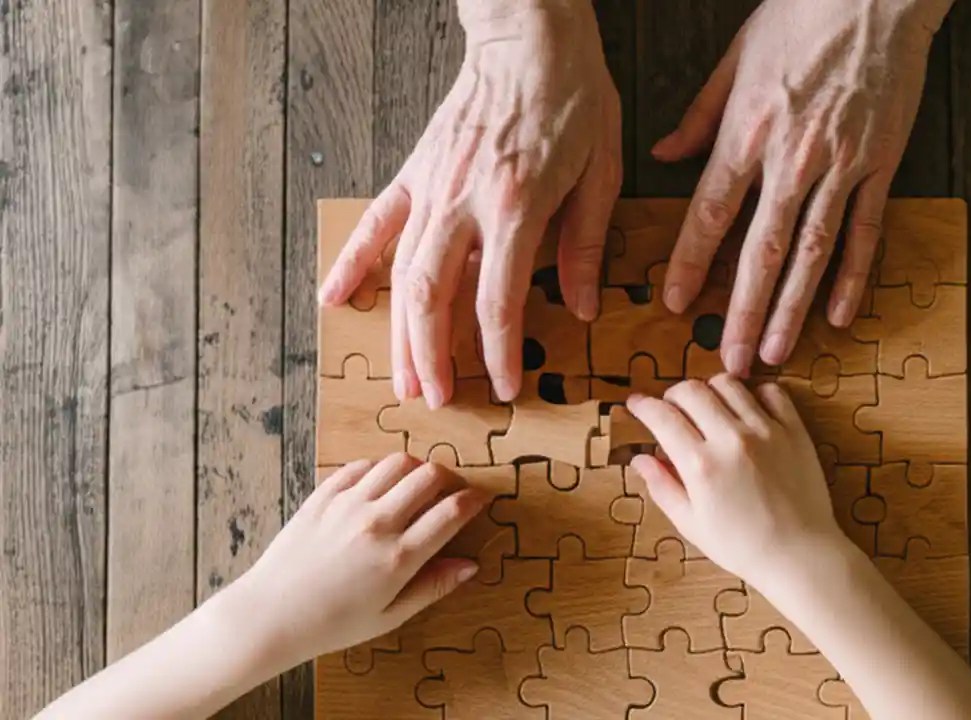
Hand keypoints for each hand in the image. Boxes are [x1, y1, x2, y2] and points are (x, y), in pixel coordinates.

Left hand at [230, 455, 488, 663]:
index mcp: (398, 558)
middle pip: (430, 476)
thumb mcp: (390, 616)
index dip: (474, 499)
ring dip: (416, 469)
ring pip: (398, 463)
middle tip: (450, 491)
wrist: (269, 616)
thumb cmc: (331, 624)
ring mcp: (347, 505)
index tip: (482, 498)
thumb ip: (433, 586)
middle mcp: (376, 524)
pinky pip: (361, 466)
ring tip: (416, 486)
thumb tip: (470, 566)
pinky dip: (378, 470)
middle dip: (450, 478)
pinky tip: (379, 487)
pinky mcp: (323, 496)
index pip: (451, 512)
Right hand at [318, 0, 620, 405]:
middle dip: (433, 359)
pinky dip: (353, 264)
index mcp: (517, 207)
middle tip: (437, 401)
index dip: (500, 354)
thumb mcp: (602, 171)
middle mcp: (464, 203)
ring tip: (400, 378)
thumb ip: (584, 243)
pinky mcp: (413, 171)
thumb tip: (578, 306)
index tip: (506, 389)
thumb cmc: (573, 98)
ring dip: (398, 333)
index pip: (499, 302)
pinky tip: (335, 300)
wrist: (530, 37)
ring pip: (402, 274)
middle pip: (434, 299)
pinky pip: (375, 224)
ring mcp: (431, 188)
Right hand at [625, 375, 847, 591]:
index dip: (642, 406)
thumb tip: (640, 459)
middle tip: (671, 410)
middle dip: (673, 395)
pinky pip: (771, 391)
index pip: (662, 417)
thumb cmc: (742, 546)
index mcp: (701, 466)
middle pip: (691, 390)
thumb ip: (663, 487)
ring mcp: (766, 431)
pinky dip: (754, 394)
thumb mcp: (691, 524)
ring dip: (710, 391)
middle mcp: (731, 440)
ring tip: (708, 410)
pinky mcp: (794, 430)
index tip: (636, 404)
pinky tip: (747, 413)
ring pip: (728, 384)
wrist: (800, 556)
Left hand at [654, 0, 952, 372]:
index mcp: (747, 131)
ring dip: (793, 307)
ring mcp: (840, 164)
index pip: (711, 211)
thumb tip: (663, 154)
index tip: (677, 304)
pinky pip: (865, 230)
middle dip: (743, 310)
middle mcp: (791, 157)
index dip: (692, 262)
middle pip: (761, 249)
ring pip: (812, 251)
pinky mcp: (880, 163)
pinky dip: (853, 275)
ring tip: (779, 350)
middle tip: (732, 358)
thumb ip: (700, 117)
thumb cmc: (801, 17)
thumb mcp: (735, 59)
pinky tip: (840, 314)